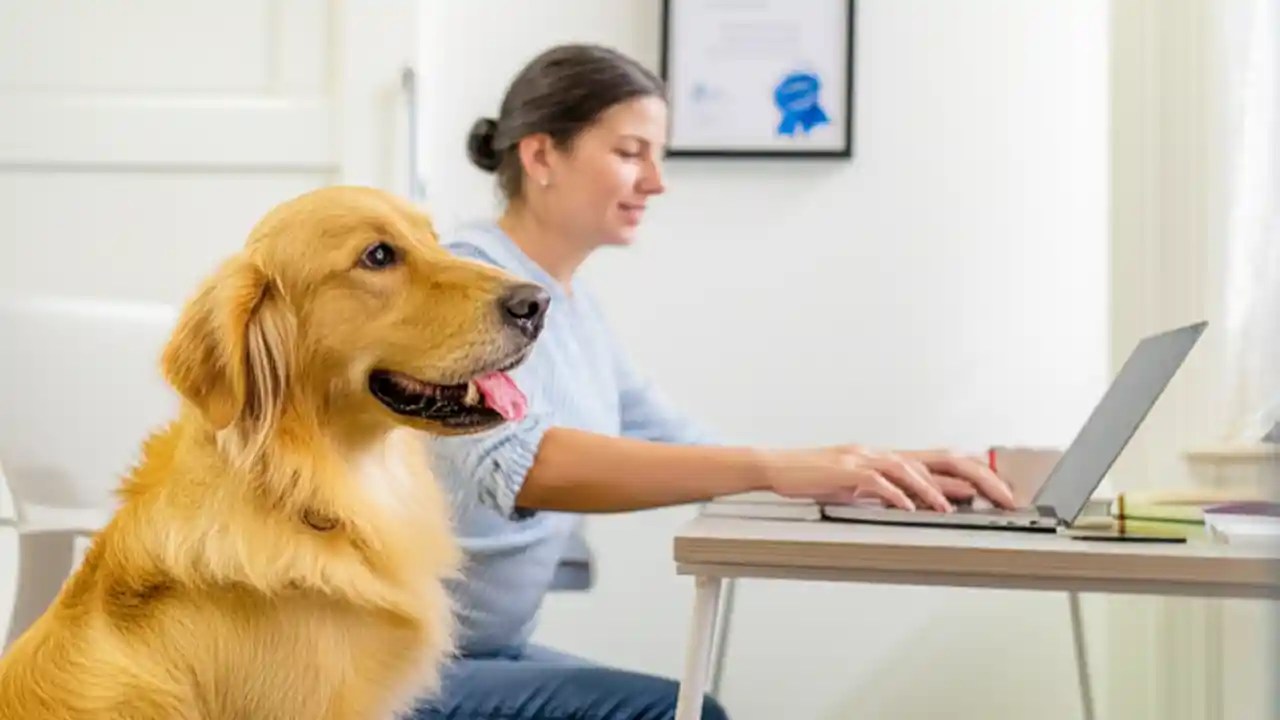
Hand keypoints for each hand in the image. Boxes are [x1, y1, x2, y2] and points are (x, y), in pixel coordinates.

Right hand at [760, 445, 1014, 511]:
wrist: (777, 467)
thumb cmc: (815, 479)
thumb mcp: (861, 486)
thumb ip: (895, 491)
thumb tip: (929, 503)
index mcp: (890, 457)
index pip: (945, 460)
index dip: (978, 474)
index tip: (1003, 492)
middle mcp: (882, 453)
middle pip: (941, 459)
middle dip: (976, 477)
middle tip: (1001, 497)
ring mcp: (864, 458)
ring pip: (911, 467)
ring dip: (935, 489)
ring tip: (953, 509)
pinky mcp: (844, 470)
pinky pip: (876, 481)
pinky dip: (895, 494)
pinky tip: (908, 507)